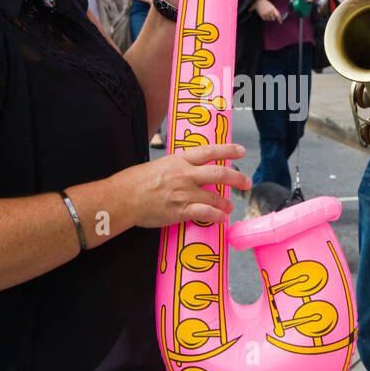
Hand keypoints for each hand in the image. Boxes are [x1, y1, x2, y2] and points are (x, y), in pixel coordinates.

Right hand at [129, 144, 250, 225]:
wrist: (122, 198)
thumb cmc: (134, 182)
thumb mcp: (158, 165)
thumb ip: (175, 168)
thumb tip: (187, 172)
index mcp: (179, 160)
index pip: (209, 152)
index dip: (227, 151)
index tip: (240, 151)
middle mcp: (185, 174)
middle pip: (219, 174)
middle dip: (236, 179)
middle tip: (246, 183)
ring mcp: (184, 193)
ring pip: (214, 197)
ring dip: (225, 203)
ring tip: (229, 208)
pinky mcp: (180, 210)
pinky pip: (205, 214)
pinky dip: (216, 217)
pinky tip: (221, 219)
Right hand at [254, 0, 282, 22]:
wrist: (258, 1)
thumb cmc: (266, 3)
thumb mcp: (271, 6)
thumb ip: (274, 11)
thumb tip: (276, 17)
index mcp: (273, 8)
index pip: (278, 15)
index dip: (280, 19)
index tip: (280, 23)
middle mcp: (270, 11)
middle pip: (273, 19)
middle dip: (272, 18)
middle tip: (271, 15)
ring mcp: (265, 13)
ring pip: (269, 19)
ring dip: (268, 18)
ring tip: (266, 13)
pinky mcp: (261, 15)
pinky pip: (264, 19)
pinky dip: (265, 18)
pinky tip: (264, 14)